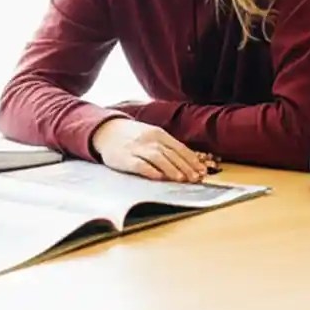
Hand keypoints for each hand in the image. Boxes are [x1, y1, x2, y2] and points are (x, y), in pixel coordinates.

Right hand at [91, 118, 206, 181]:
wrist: (106, 131)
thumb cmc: (134, 136)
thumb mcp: (152, 135)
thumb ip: (167, 146)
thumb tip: (189, 161)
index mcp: (159, 133)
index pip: (179, 147)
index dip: (192, 160)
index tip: (203, 170)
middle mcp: (149, 139)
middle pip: (171, 153)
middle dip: (185, 167)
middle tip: (196, 178)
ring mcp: (137, 148)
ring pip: (158, 158)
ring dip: (171, 169)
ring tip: (181, 179)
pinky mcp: (125, 158)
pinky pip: (139, 164)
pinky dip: (150, 171)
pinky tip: (159, 178)